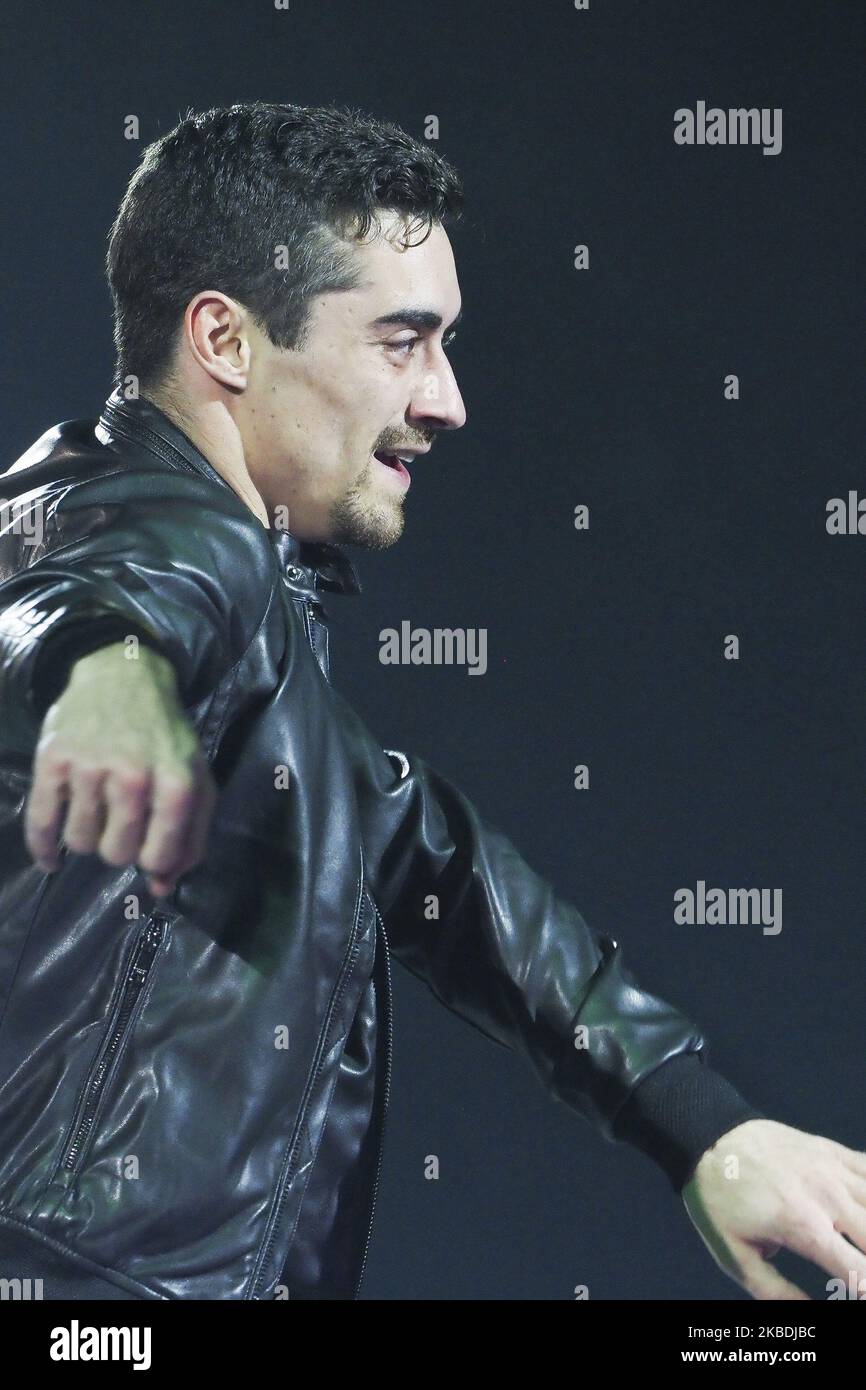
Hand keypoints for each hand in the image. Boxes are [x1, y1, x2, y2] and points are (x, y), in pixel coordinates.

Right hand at [24, 642, 216, 897]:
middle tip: (121, 821)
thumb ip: (190, 838)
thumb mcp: (196, 779)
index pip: (158, 857)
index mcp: (177, 784)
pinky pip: (42, 826)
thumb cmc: (165, 736)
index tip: (149, 845)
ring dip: (88, 838)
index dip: (153, 860)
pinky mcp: (52, 760)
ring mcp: (90, 768)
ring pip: (80, 843)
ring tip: (97, 812)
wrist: (123, 677)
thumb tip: (161, 888)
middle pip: (116, 854)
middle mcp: (133, 777)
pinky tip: (53, 858)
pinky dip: (45, 850)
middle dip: (119, 847)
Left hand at [682, 1118, 865, 1298]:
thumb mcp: (735, 1255)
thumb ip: (774, 1292)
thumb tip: (809, 1311)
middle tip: (864, 1275)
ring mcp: (833, 1171)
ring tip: (865, 1245)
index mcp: (803, 1226)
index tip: (863, 1293)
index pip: (859, 1272)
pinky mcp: (833, 1152)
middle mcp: (826, 1197)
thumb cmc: (720, 1201)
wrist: (710, 1138)